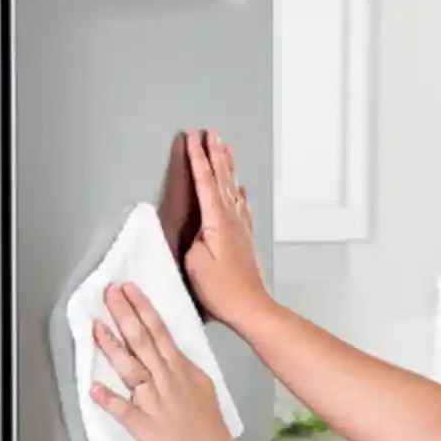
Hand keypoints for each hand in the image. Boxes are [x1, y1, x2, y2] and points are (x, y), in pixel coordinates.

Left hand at [89, 282, 238, 440]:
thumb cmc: (207, 425)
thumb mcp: (201, 386)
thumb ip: (181, 367)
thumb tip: (168, 350)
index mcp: (180, 370)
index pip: (159, 332)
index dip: (141, 309)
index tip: (127, 288)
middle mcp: (167, 381)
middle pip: (143, 342)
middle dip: (124, 314)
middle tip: (109, 292)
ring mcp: (154, 403)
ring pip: (131, 369)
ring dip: (112, 347)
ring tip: (96, 327)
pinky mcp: (144, 427)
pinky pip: (124, 411)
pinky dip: (109, 400)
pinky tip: (94, 388)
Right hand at [183, 130, 274, 333]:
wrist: (249, 307)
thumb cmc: (221, 290)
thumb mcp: (195, 262)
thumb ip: (194, 238)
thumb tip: (199, 228)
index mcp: (217, 221)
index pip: (204, 182)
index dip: (197, 158)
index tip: (191, 139)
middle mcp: (232, 219)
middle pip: (222, 178)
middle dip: (214, 154)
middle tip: (210, 133)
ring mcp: (241, 227)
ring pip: (233, 188)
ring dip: (227, 167)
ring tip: (224, 149)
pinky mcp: (244, 238)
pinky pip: (241, 205)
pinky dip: (238, 191)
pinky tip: (240, 188)